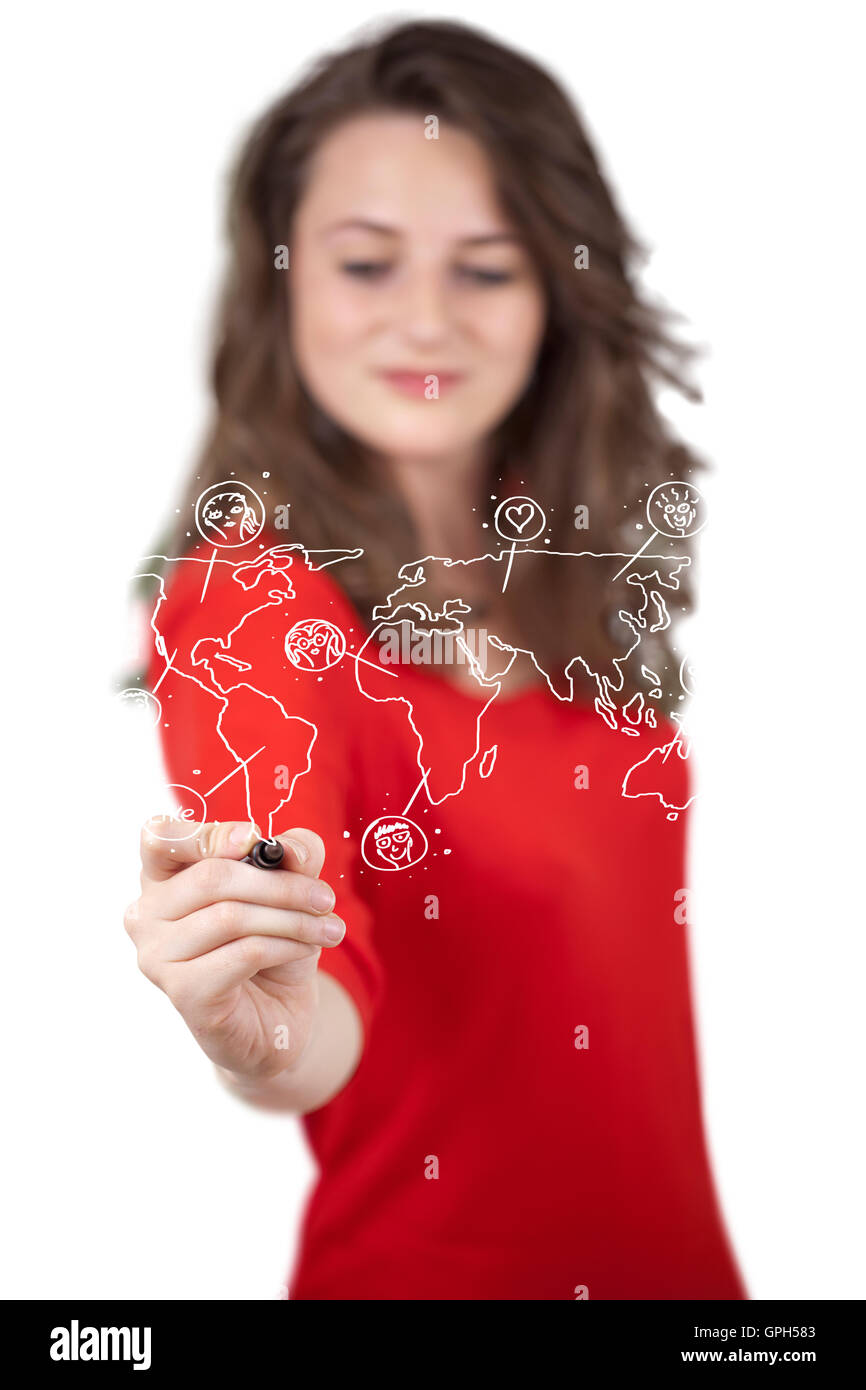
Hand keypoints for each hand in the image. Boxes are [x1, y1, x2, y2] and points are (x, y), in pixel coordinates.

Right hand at [124, 819, 344, 1081]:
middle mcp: (147, 914)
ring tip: (328, 927)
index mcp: (162, 877)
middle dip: (281, 884)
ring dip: (293, 919)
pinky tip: (305, 949)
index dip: (205, 835)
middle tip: (325, 898)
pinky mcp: (183, 992)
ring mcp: (158, 956)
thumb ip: (292, 853)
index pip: (160, 838)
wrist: (277, 1013)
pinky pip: (244, 954)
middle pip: (211, 877)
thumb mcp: (289, 886)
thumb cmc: (270, 940)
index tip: (254, 840)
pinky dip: (286, 946)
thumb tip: (291, 849)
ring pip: (231, 917)